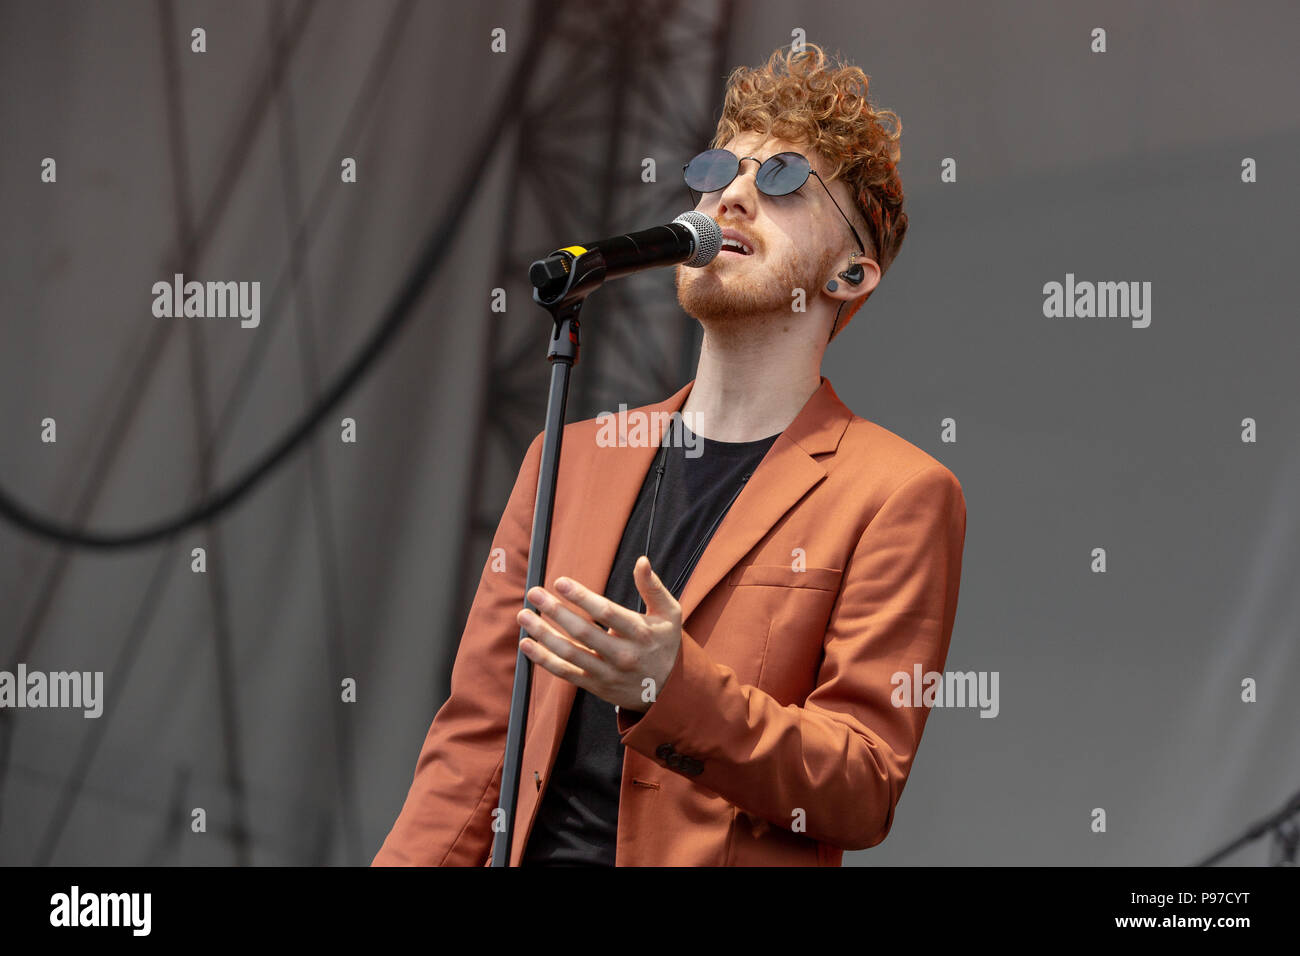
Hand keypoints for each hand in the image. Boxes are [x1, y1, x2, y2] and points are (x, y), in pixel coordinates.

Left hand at [516, 555, 681, 713]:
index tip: (559, 582)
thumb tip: (641, 561)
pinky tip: (527, 644)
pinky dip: (543, 659)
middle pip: (583, 632)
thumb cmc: (665, 644)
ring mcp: (607, 673)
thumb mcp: (669, 614)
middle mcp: (623, 655)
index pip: (606, 613)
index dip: (581, 597)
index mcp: (640, 633)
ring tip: (524, 616)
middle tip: (534, 593)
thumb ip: (652, 587)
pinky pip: (565, 672)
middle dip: (555, 611)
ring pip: (569, 653)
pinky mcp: (595, 686)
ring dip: (543, 634)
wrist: (668, 691)